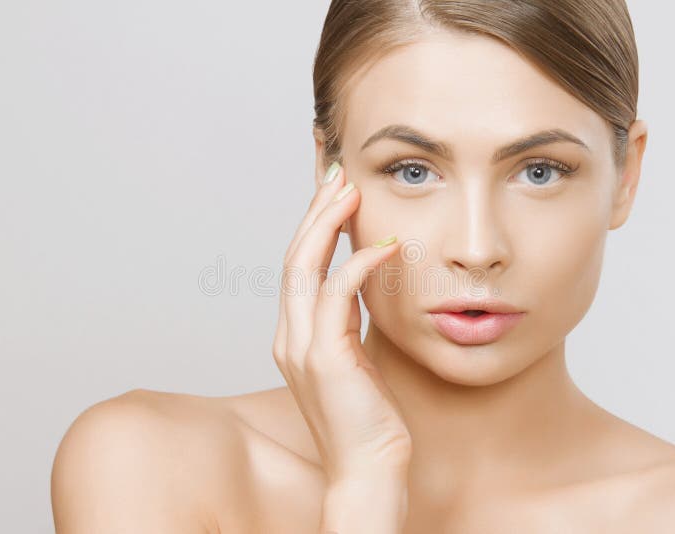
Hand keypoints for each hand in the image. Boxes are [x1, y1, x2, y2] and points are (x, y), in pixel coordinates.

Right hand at [272, 162, 412, 483]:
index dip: (313, 226)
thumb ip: (348, 324)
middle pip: (294, 257)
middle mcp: (289, 337)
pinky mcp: (325, 359)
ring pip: (303, 267)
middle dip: (315, 212)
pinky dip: (360, 264)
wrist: (369, 471)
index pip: (298, 267)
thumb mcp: (355, 361)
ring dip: (328, 224)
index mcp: (295, 337)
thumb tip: (361, 285)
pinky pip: (338, 295)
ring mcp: (301, 347)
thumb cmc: (369, 420)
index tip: (334, 194)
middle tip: (339, 176)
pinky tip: (386, 246)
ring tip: (352, 191)